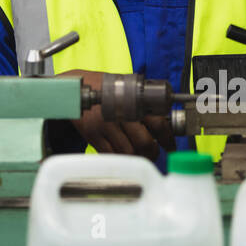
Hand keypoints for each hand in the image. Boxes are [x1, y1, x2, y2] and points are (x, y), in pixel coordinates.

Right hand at [59, 69, 175, 158]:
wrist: (75, 87)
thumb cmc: (105, 88)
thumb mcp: (127, 89)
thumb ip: (144, 104)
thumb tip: (165, 123)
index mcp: (134, 101)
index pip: (159, 123)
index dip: (168, 139)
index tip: (170, 147)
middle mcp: (121, 113)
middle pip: (145, 143)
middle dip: (152, 153)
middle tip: (154, 153)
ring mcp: (105, 125)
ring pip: (128, 152)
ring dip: (137, 158)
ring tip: (139, 155)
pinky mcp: (92, 135)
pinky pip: (110, 154)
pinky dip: (119, 157)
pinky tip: (122, 153)